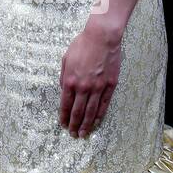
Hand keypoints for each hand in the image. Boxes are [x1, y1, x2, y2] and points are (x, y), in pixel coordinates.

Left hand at [59, 19, 121, 137]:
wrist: (102, 37)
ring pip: (91, 111)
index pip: (65, 105)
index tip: (63, 125)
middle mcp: (83, 87)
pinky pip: (104, 104)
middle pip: (78, 111)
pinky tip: (97, 122)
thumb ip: (64, 77)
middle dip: (74, 125)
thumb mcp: (66, 59)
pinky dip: (100, 115)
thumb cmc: (82, 45)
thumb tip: (64, 90)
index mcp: (70, 81)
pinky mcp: (110, 85)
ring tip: (84, 134)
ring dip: (87, 124)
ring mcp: (98, 87)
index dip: (64, 117)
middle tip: (73, 134)